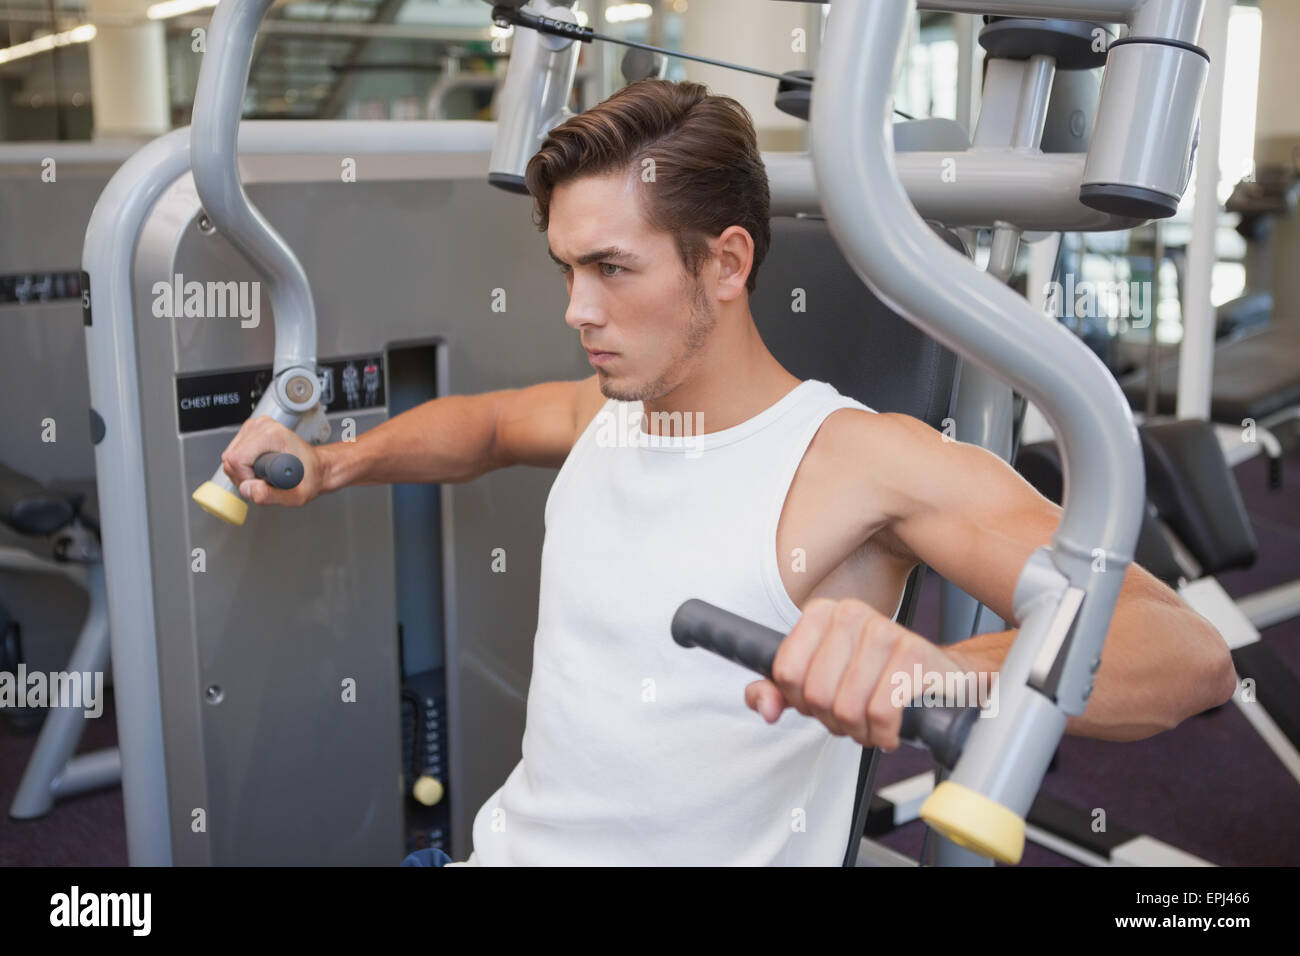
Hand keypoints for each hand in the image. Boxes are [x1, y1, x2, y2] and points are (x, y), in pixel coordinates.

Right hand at [220, 416, 324, 508]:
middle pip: (230, 458)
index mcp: (273, 435)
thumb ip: (269, 495)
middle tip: (264, 481)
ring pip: (229, 456)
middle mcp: (262, 426)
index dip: (246, 478)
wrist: (317, 467)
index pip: (237, 460)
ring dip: (242, 472)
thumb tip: (246, 489)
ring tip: (264, 475)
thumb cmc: (310, 477)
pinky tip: (259, 467)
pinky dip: (242, 465)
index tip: (264, 482)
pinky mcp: (250, 430)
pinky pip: (233, 452)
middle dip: (243, 476)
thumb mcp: (295, 495)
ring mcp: (255, 425)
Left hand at [744, 597, 971, 749]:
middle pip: (815, 694)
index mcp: (821, 613)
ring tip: (873, 722)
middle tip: (854, 716)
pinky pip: (879, 713)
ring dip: (860, 731)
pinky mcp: (912, 654)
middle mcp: (850, 613)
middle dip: (833, 720)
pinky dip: (883, 734)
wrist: (943, 676)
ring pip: (846, 707)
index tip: (823, 701)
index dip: (801, 702)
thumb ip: (779, 691)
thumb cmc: (878, 678)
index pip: (785, 673)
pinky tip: (891, 729)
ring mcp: (883, 630)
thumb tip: (764, 706)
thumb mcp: (821, 682)